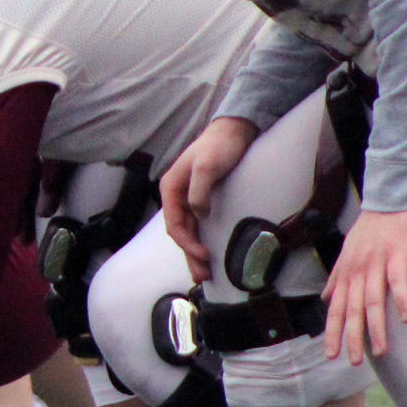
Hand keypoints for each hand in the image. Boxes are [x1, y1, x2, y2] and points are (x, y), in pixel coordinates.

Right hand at [159, 117, 259, 282]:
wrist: (235, 131)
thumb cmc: (218, 146)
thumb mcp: (207, 166)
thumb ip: (199, 191)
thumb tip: (198, 215)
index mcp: (171, 188)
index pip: (174, 224)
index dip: (186, 243)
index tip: (203, 255)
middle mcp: (177, 196)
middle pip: (180, 232)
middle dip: (189, 255)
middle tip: (203, 275)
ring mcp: (190, 199)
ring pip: (189, 231)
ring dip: (194, 252)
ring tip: (204, 273)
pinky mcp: (203, 200)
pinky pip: (199, 226)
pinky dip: (201, 241)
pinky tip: (208, 252)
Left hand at [322, 207, 406, 364]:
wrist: (390, 199)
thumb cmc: (371, 227)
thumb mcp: (347, 252)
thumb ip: (337, 277)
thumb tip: (326, 297)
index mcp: (346, 272)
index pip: (337, 308)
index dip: (333, 331)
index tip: (331, 353)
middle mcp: (357, 270)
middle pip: (353, 309)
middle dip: (351, 336)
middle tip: (352, 361)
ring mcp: (376, 263)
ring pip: (373, 300)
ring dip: (375, 327)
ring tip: (379, 350)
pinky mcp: (396, 255)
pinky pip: (397, 280)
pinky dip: (400, 298)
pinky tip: (403, 317)